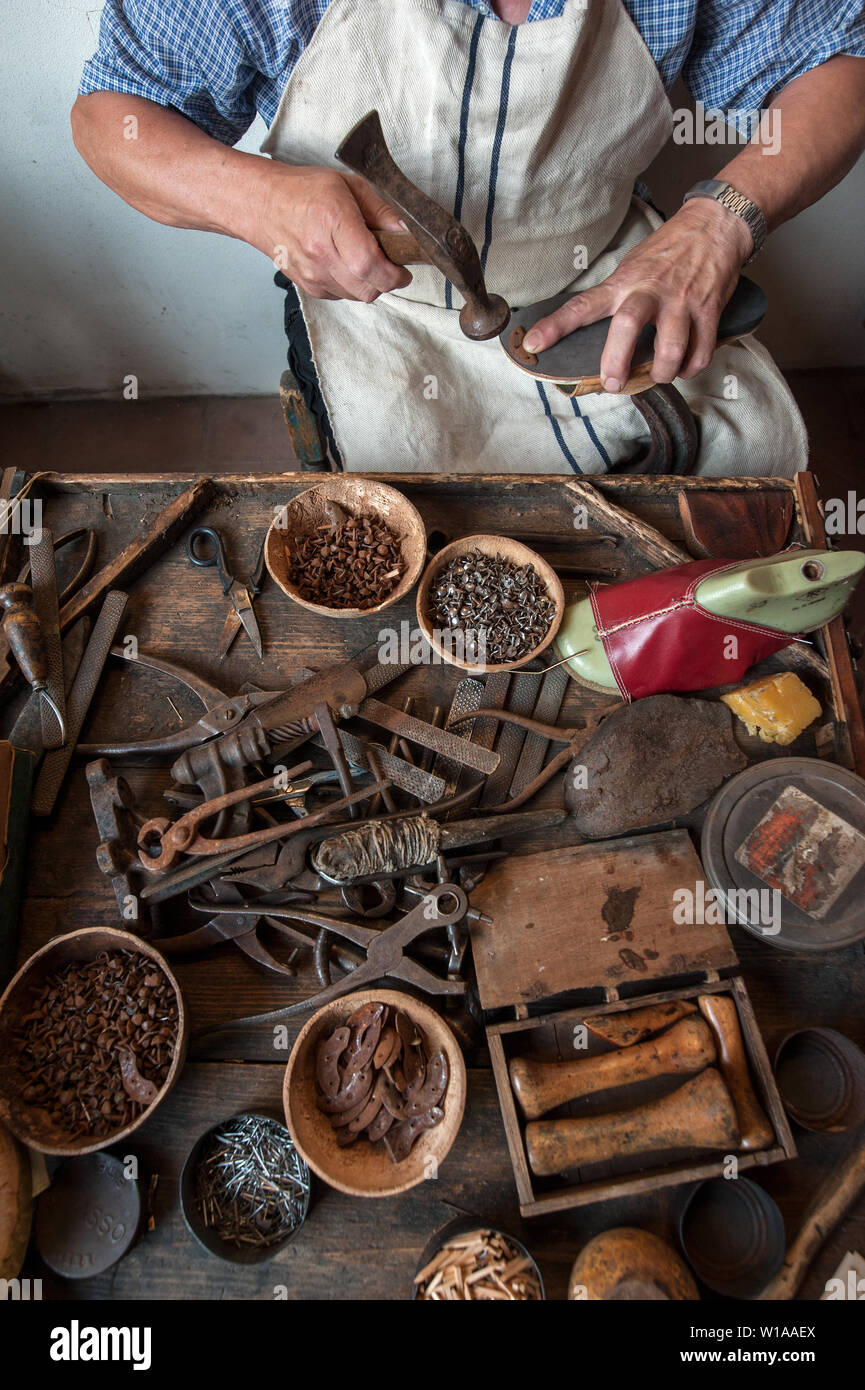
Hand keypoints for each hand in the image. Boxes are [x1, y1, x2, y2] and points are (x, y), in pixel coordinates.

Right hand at [250, 163, 412, 301]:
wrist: (261, 205)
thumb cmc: (302, 190)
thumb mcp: (348, 185)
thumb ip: (380, 211)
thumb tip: (406, 233)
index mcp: (331, 220)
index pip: (369, 263)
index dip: (393, 273)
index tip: (404, 268)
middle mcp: (319, 252)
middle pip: (367, 287)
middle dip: (387, 281)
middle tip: (391, 264)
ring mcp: (311, 273)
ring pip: (357, 296)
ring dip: (370, 283)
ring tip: (366, 260)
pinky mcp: (308, 286)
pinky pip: (342, 296)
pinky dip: (352, 285)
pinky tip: (347, 265)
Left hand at [521, 199, 752, 389]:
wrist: (715, 225)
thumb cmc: (669, 250)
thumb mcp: (633, 266)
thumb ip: (616, 298)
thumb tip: (593, 334)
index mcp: (624, 282)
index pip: (583, 306)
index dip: (555, 326)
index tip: (533, 344)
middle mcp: (649, 291)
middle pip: (626, 328)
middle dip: (616, 363)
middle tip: (612, 383)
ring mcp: (681, 302)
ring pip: (670, 348)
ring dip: (663, 372)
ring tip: (658, 375)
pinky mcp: (709, 310)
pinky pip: (701, 351)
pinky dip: (691, 368)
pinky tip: (684, 367)